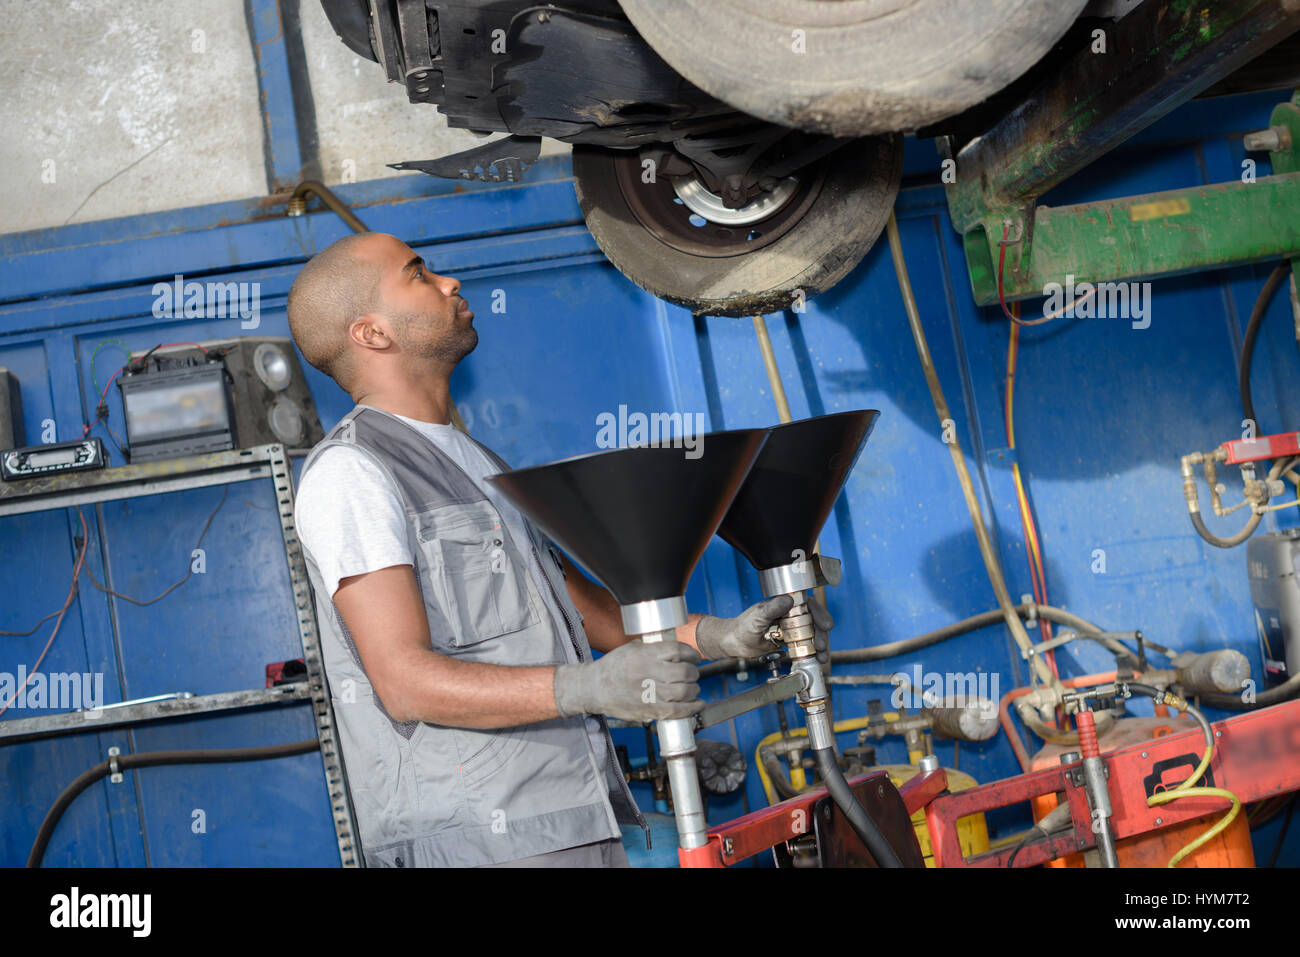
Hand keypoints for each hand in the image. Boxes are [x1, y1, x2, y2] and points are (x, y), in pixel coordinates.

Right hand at [553, 640, 702, 721]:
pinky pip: (677, 710)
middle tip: (693, 673)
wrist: (594, 688)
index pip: (678, 651)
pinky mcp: (649, 710)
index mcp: (644, 654)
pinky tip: (698, 704)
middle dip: (694, 672)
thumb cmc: (613, 667)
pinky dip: (692, 708)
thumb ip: (653, 648)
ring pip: (684, 691)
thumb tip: (677, 649)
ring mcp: (649, 693)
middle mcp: (648, 672)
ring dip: (694, 689)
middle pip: (684, 672)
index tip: (695, 657)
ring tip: (693, 688)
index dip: (691, 654)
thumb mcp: (631, 649)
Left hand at [695, 593, 833, 662]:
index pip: (808, 604)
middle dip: (821, 633)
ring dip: (820, 645)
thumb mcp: (757, 617)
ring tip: (821, 657)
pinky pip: (806, 646)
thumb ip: (772, 608)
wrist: (734, 643)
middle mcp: (791, 614)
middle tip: (821, 645)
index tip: (825, 625)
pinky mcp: (791, 642)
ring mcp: (792, 628)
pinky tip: (817, 660)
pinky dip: (813, 653)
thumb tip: (789, 600)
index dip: (819, 613)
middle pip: (814, 621)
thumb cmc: (742, 626)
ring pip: (813, 634)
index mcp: (784, 603)